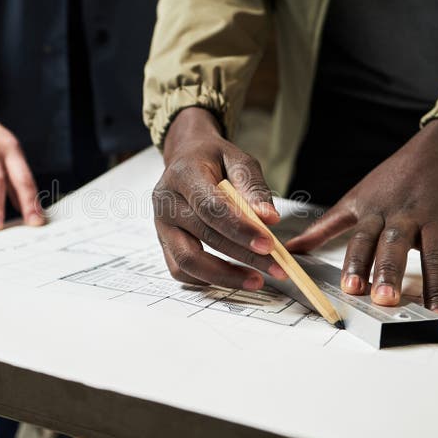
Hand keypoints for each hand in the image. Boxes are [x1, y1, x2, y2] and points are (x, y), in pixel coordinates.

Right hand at [154, 107, 287, 289]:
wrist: (186, 158)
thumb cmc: (213, 159)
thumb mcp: (238, 159)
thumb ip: (253, 187)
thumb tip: (269, 220)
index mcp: (183, 175)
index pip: (210, 207)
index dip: (240, 228)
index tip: (268, 244)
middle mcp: (166, 202)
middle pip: (204, 237)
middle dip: (243, 256)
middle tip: (276, 267)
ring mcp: (161, 226)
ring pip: (188, 261)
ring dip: (224, 276)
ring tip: (256, 280)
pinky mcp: (164, 243)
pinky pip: (181, 270)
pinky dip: (207, 279)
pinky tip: (232, 277)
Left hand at [286, 120, 437, 326]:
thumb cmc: (393, 178)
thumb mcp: (356, 197)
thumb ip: (325, 227)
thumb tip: (290, 249)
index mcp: (376, 211)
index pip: (363, 239)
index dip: (356, 263)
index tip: (350, 288)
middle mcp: (406, 217)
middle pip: (396, 247)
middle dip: (390, 274)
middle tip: (386, 300)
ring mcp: (437, 223)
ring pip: (437, 258)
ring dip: (437, 289)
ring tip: (435, 317)